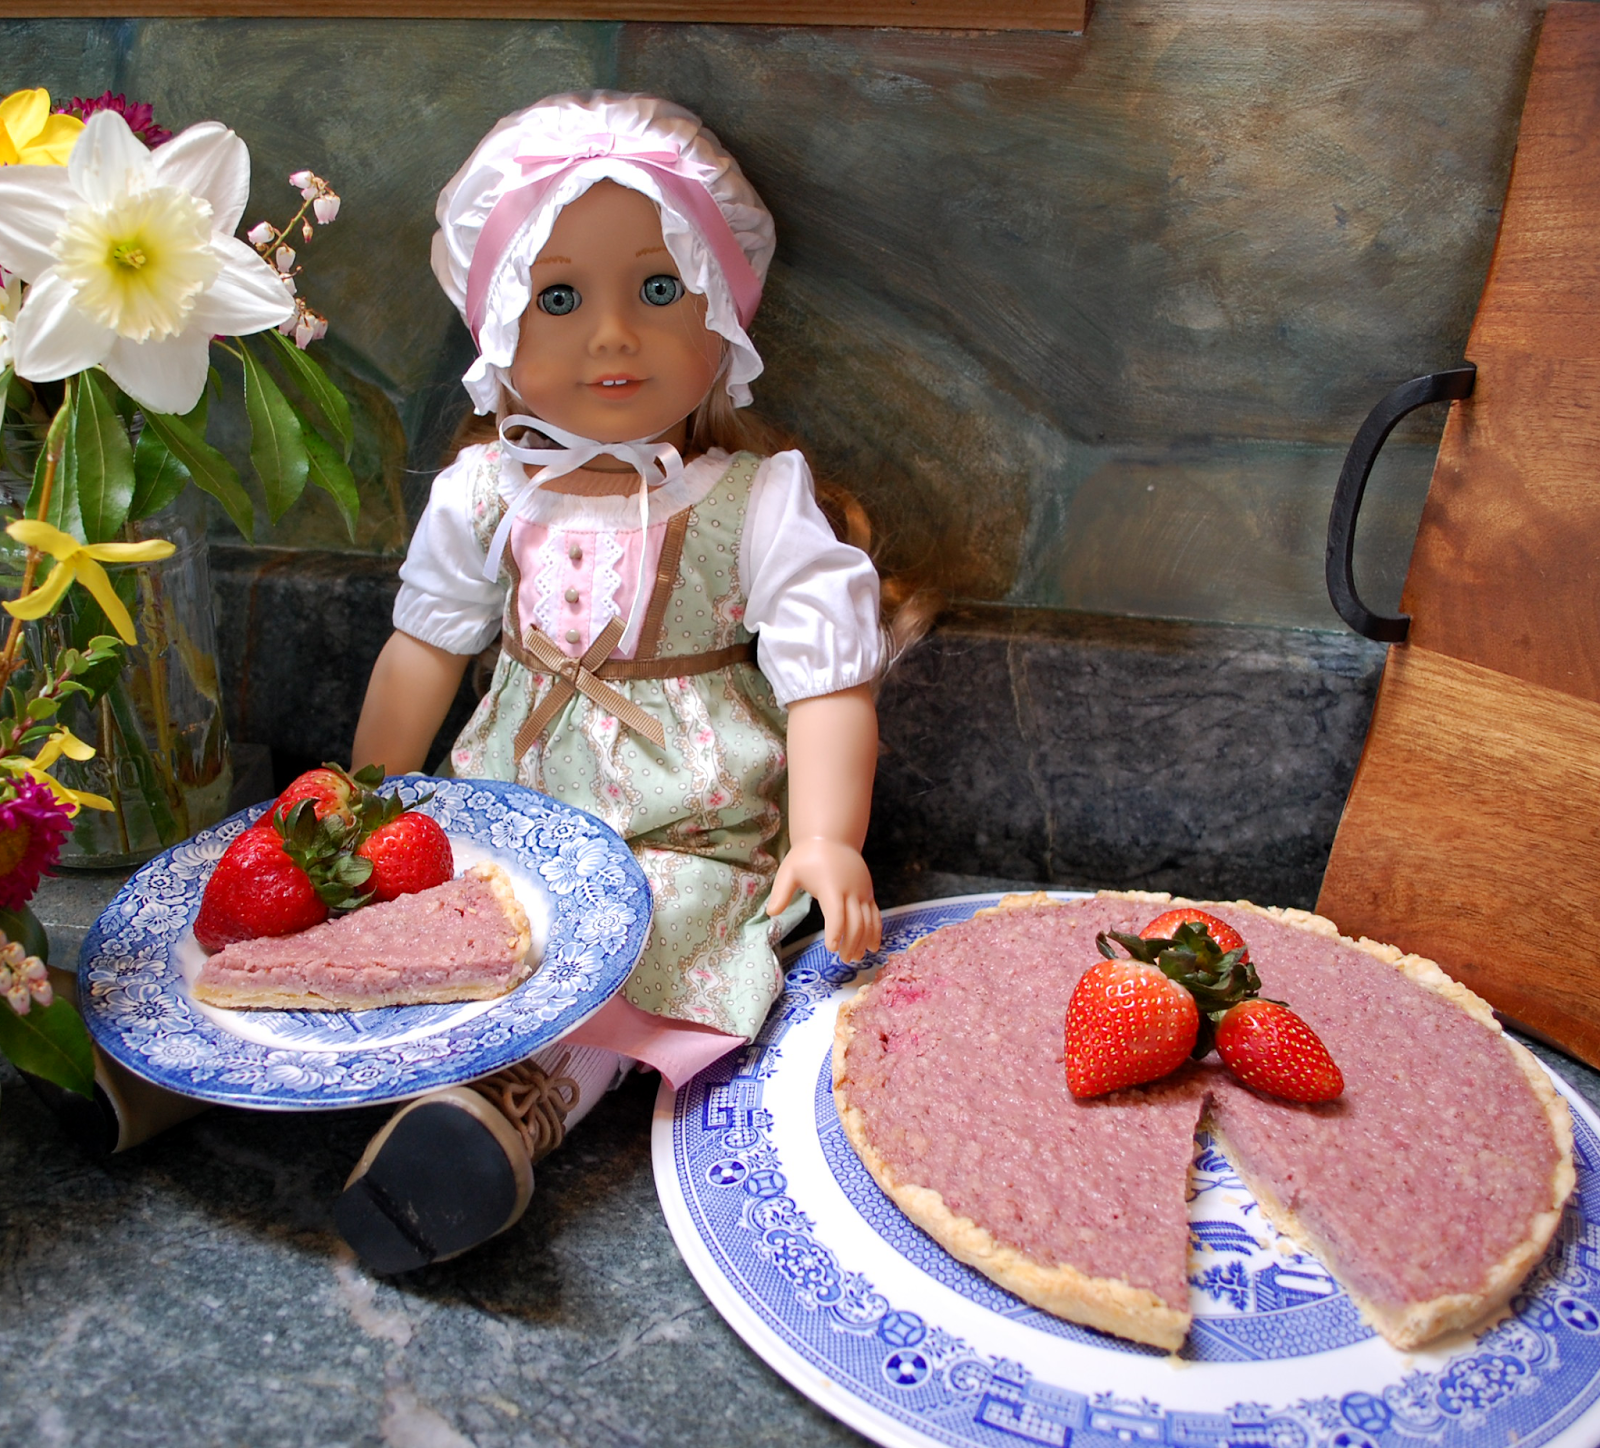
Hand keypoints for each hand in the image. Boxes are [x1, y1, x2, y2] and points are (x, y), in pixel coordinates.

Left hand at [768, 837, 881, 962]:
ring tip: (855, 957)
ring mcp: (862, 892)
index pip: (836, 913)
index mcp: (831, 887)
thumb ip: (781, 892)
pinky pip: (876, 915)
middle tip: (843, 960)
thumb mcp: (789, 870)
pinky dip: (876, 931)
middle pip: (855, 922)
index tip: (831, 948)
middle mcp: (850, 891)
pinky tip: (872, 947)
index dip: (835, 931)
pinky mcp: (868, 893)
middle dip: (851, 943)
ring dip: (864, 941)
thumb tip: (771, 913)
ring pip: (868, 921)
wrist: (832, 838)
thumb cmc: (808, 856)